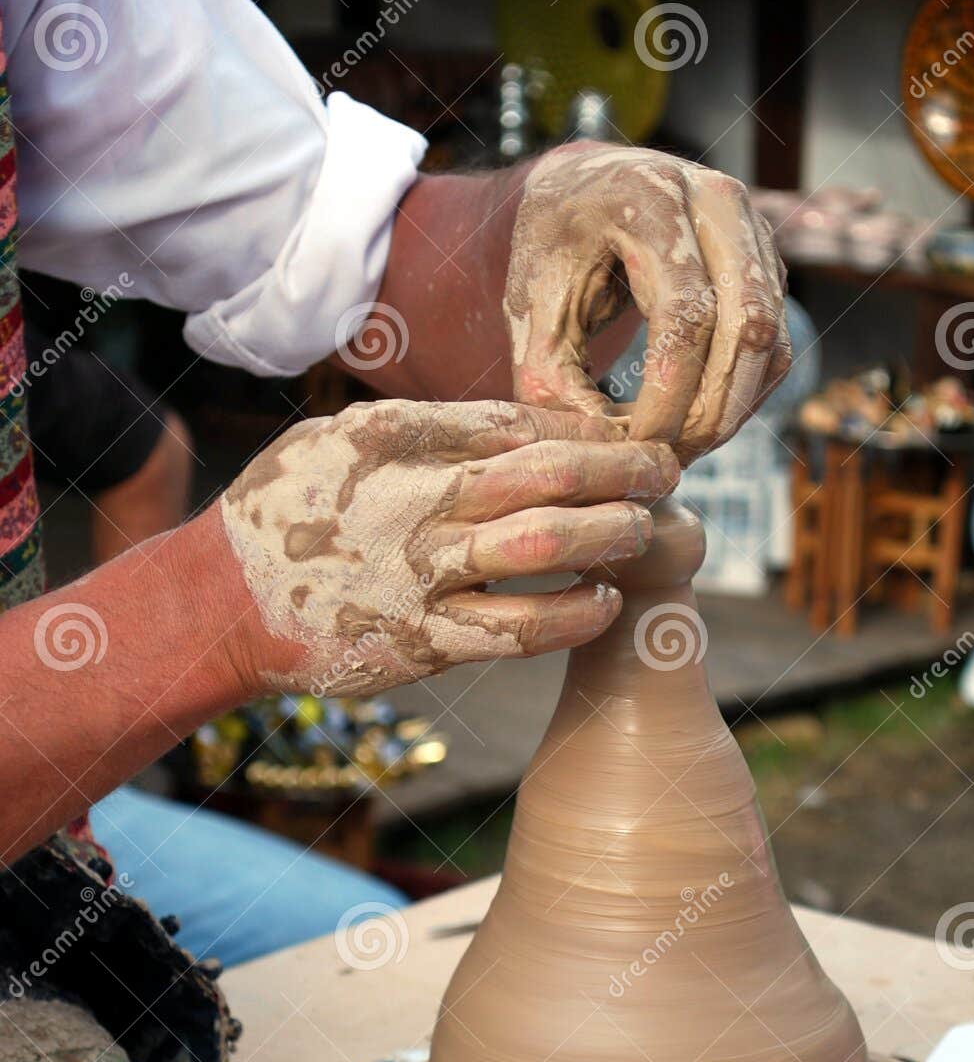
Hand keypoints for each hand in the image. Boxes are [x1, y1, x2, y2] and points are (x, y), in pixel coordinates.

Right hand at [218, 399, 678, 697]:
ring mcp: (420, 573)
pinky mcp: (423, 641)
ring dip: (611, 534)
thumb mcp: (334, 440)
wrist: (219, 604)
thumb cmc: (281, 514)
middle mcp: (412, 500)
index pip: (512, 420)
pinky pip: (520, 630)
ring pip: (545, 545)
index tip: (617, 430)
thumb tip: (512, 423)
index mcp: (391, 438)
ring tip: (646, 529)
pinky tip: (604, 603)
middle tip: (666, 468)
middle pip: (546, 473)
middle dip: (621, 468)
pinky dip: (573, 615)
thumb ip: (417, 428)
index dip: (580, 426)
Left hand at [504, 145, 790, 464]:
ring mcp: (753, 227)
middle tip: (667, 461)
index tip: (637, 446)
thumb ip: (553, 381)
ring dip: (731, 409)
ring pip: (772, 339)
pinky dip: (744, 395)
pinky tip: (701, 423)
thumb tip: (611, 453)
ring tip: (682, 448)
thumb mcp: (531, 310)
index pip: (685, 314)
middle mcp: (716, 199)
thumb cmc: (553, 249)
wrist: (584, 191)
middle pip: (746, 326)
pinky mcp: (768, 261)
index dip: (668, 394)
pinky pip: (778, 343)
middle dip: (709, 411)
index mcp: (651, 197)